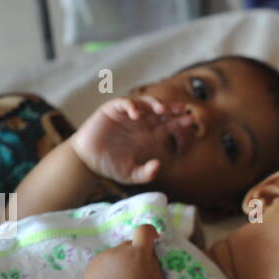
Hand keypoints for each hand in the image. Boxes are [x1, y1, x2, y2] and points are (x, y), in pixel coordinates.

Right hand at [70, 96, 194, 185]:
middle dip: (172, 109)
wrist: (88, 161)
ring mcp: (127, 115)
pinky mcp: (112, 110)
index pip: (168, 125)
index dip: (179, 121)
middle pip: (160, 112)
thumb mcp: (131, 174)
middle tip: (183, 109)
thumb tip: (158, 166)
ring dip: (155, 104)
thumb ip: (146, 173)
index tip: (190, 120)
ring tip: (162, 110)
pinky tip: (136, 114)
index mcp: (148, 136)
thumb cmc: (111, 166)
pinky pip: (124, 104)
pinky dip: (131, 106)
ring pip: (145, 104)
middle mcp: (140, 123)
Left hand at [83, 224, 164, 278]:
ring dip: (118, 262)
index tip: (152, 238)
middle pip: (128, 245)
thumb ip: (153, 260)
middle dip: (132, 254)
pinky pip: (102, 262)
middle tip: (133, 272)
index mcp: (138, 253)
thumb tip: (149, 249)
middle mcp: (119, 250)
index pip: (144, 230)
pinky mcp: (91, 265)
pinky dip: (106, 269)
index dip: (149, 232)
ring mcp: (103, 257)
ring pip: (114, 254)